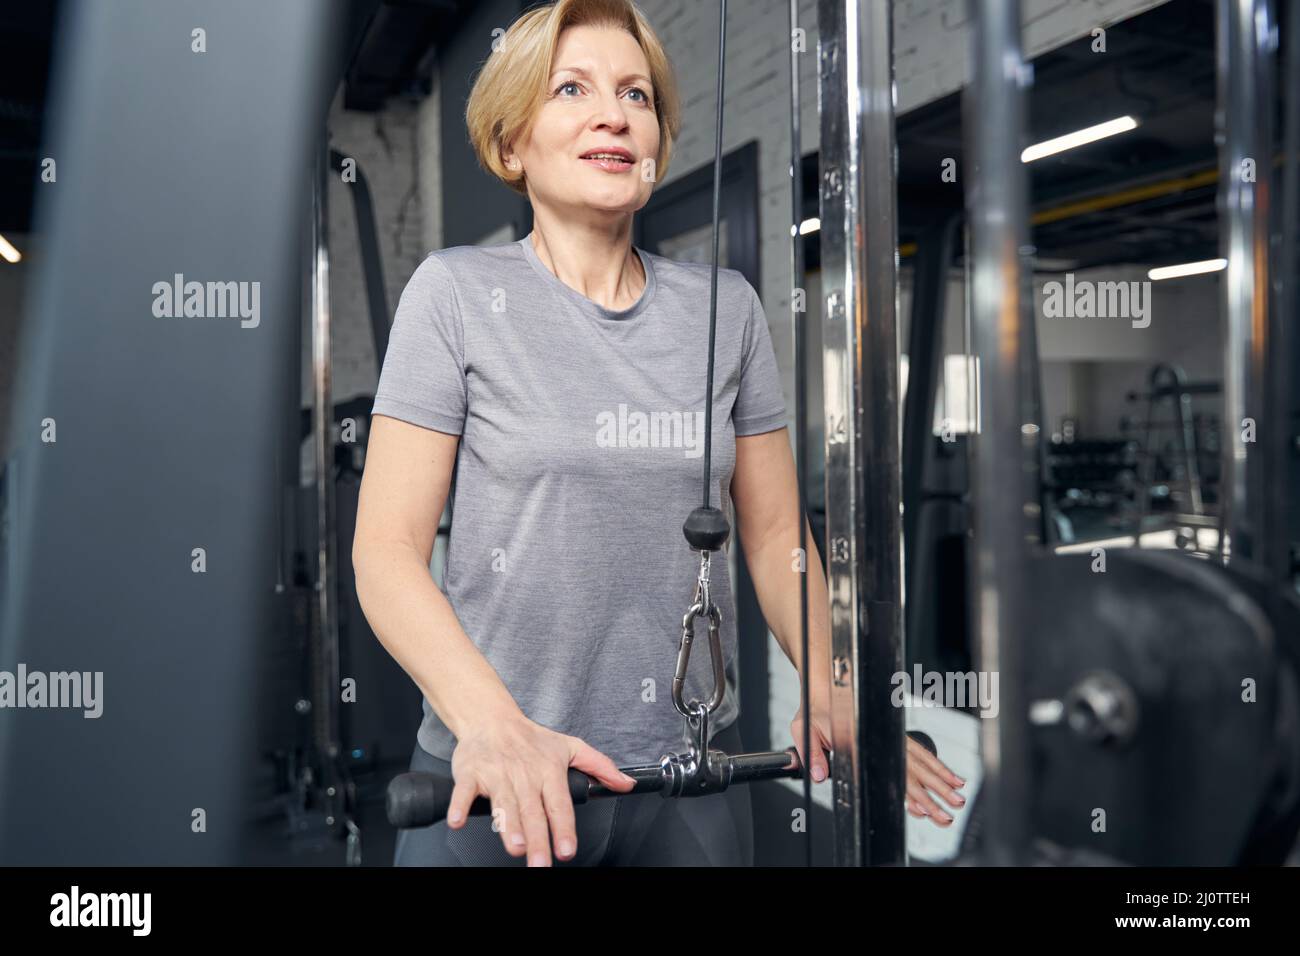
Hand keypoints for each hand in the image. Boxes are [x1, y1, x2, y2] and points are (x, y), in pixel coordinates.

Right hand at [448, 713, 635, 865]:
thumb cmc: (531, 739)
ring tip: (516, 846)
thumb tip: (626, 784)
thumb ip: (600, 766)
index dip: (564, 828)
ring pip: (503, 804)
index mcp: (548, 771)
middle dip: (538, 839)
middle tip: (540, 863)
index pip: (559, 804)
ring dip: (508, 826)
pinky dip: (460, 806)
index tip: (567, 849)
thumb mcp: (570, 747)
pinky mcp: (471, 773)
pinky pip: (465, 791)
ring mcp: (497, 774)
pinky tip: (459, 822)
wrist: (492, 718)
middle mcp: (524, 775)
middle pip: (532, 812)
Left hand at [791, 705, 966, 827]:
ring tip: (959, 796)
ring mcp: (891, 738)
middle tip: (952, 810)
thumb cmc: (815, 709)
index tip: (924, 808)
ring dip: (942, 780)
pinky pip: (920, 752)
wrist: (826, 682)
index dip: (909, 792)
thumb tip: (820, 776)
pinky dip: (937, 765)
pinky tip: (950, 776)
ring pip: (922, 762)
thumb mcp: (806, 729)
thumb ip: (814, 754)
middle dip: (936, 792)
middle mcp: (882, 741)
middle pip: (914, 771)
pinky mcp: (893, 736)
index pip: (890, 773)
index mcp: (862, 742)